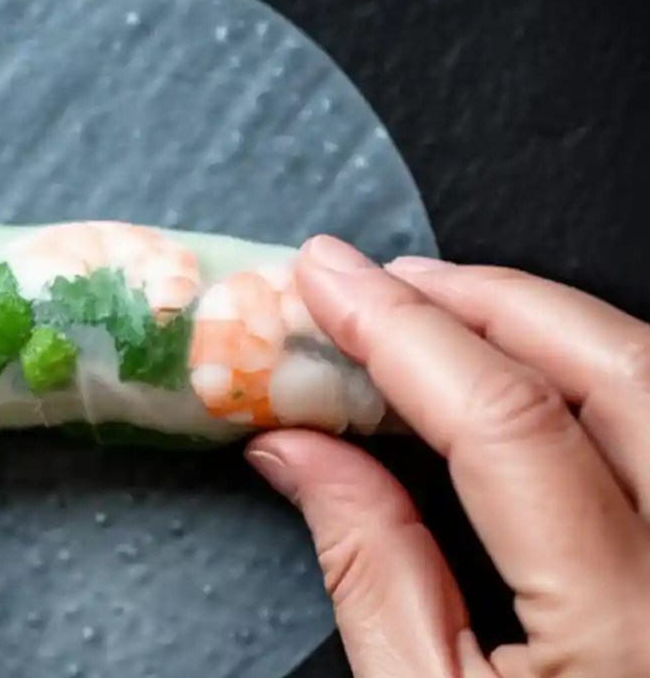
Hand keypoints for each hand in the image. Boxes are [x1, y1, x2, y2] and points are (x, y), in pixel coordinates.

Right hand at [246, 236, 649, 676]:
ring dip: (547, 319)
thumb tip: (293, 444)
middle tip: (380, 278)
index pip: (508, 422)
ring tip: (439, 305)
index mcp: (626, 631)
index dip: (401, 330)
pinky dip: (598, 369)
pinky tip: (530, 368)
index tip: (321, 281)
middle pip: (621, 367)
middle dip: (484, 295)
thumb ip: (370, 567)